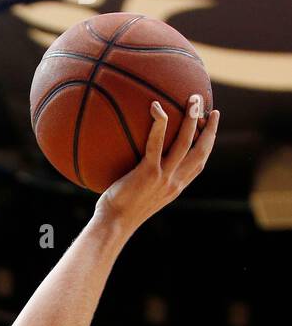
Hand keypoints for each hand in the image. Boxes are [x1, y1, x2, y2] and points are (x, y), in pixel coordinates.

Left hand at [95, 94, 219, 233]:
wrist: (113, 225)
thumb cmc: (119, 212)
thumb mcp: (141, 197)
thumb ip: (148, 181)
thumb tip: (138, 166)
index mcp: (175, 188)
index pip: (199, 163)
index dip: (208, 144)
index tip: (211, 126)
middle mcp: (174, 182)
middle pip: (201, 151)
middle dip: (210, 128)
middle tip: (210, 108)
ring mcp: (163, 177)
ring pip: (184, 143)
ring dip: (191, 119)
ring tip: (193, 99)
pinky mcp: (148, 173)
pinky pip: (155, 144)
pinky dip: (159, 124)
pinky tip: (157, 108)